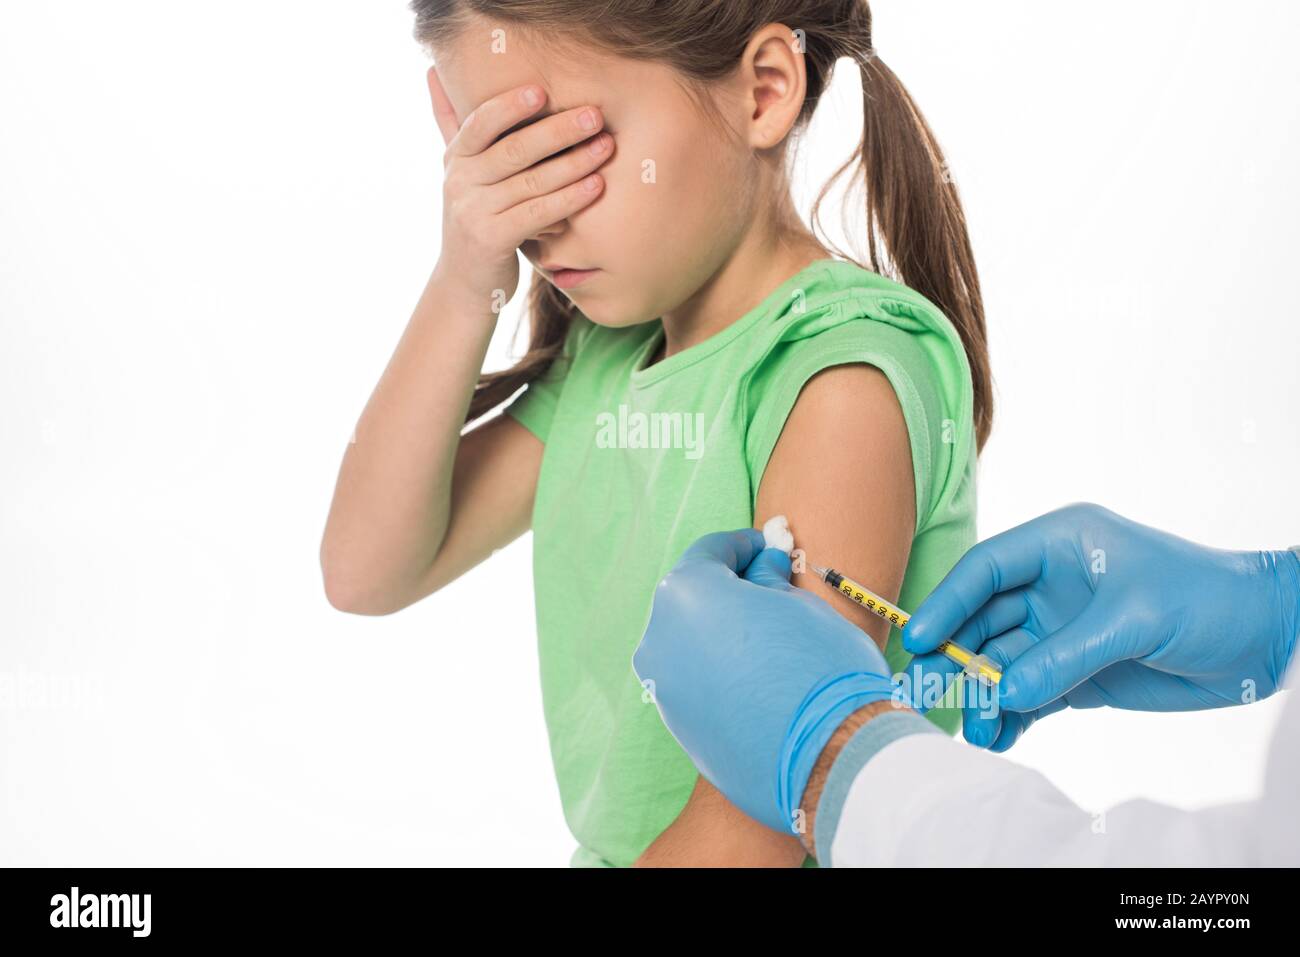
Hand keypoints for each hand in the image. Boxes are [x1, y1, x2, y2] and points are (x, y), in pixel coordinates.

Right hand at [425, 69, 610, 307]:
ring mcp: (474, 212)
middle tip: (594, 115)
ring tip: (606, 147)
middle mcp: (460, 182)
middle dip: (558, 130)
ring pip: (531, 181)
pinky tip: (596, 187)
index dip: (510, 106)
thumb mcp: (460, 171)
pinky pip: (538, 213)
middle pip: (513, 149)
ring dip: (573, 163)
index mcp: (456, 158)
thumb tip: (434, 70)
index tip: (542, 90)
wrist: (464, 283)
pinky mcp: (492, 239)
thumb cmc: (476, 218)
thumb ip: (453, 126)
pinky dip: (569, 199)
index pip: (481, 122)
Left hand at [632, 530, 898, 835]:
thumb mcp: (800, 605)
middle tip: (768, 589)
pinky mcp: (679, 729)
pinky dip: (721, 673)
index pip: (709, 552)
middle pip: (693, 599)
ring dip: (722, 635)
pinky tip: (760, 680)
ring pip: (691, 645)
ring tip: (768, 640)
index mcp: (686, 594)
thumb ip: (769, 581)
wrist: (832, 760)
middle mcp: (660, 639)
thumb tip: (761, 568)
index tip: (764, 549)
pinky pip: (697, 684)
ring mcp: (664, 689)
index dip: (741, 546)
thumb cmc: (822, 669)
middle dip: (727, 590)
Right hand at [902, 503, 1299, 750]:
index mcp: (1059, 545)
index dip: (948, 603)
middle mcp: (1050, 586)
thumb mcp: (1132, 618)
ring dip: (983, 696)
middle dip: (954, 658)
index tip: (920, 640)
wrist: (1262, 639)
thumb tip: (1004, 693)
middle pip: (983, 621)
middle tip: (925, 694)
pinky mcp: (1075, 673)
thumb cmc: (1205, 599)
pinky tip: (997, 737)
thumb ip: (1065, 656)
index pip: (986, 570)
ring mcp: (1060, 631)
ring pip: (1001, 664)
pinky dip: (1011, 717)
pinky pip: (1028, 694)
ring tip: (977, 730)